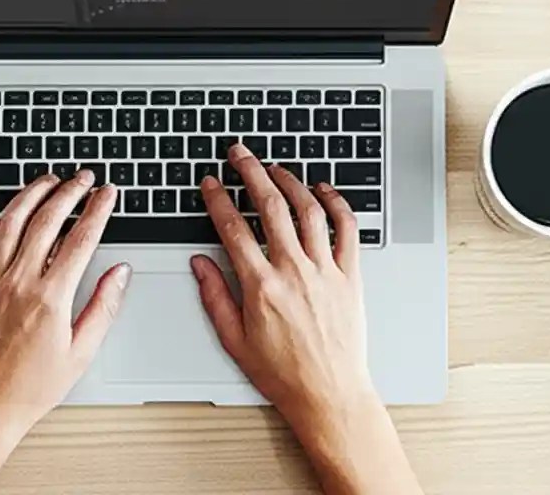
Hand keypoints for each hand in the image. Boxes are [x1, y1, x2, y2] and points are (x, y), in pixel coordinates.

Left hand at [0, 170, 129, 439]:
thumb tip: (120, 273)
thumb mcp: (81, 353)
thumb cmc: (31, 387)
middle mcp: (19, 284)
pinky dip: (3, 218)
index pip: (81, 239)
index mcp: (50, 299)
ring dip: (34, 194)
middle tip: (84, 178)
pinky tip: (14, 209)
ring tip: (50, 180)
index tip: (107, 194)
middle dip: (70, 192)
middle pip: (48, 220)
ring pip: (13, 222)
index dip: (98, 210)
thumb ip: (104, 307)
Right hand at [192, 144, 372, 425]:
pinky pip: (346, 229)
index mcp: (261, 286)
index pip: (233, 228)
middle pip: (270, 206)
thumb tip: (200, 263)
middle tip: (240, 155)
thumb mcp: (234, 338)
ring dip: (290, 181)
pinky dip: (335, 203)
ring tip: (275, 167)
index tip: (211, 183)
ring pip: (308, 210)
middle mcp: (294, 271)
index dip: (218, 199)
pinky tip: (323, 190)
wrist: (329, 393)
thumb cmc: (283, 373)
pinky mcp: (349, 276)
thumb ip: (215, 295)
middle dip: (251, 172)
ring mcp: (325, 270)